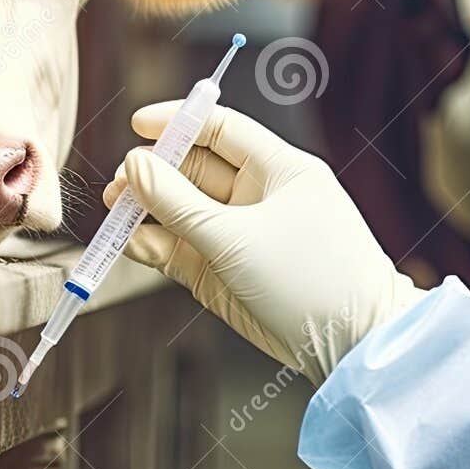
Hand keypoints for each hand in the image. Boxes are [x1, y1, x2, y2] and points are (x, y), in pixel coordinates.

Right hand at [104, 102, 422, 382]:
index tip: (138, 127)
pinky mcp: (225, 274)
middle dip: (154, 175)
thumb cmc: (312, 279)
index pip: (221, 129)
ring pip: (182, 214)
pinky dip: (155, 247)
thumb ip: (178, 203)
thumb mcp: (236, 237)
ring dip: (148, 212)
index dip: (178, 123)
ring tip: (118, 216)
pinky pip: (181, 251)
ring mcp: (241, 237)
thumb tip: (135, 166)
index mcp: (278, 170)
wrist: (351, 345)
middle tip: (120, 187)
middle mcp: (259, 198)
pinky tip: (132, 244)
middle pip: (194, 171)